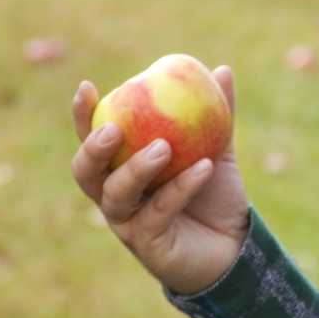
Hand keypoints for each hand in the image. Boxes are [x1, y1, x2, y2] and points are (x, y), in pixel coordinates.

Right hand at [70, 66, 249, 294]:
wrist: (235, 247)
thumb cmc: (215, 197)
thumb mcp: (218, 150)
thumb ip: (216, 114)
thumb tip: (221, 70)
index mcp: (121, 168)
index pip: (91, 139)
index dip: (82, 116)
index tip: (87, 87)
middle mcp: (116, 196)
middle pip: (85, 172)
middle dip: (92, 148)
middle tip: (114, 129)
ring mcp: (128, 223)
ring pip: (115, 195)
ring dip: (136, 168)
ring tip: (164, 147)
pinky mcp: (149, 245)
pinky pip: (159, 212)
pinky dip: (181, 187)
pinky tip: (204, 168)